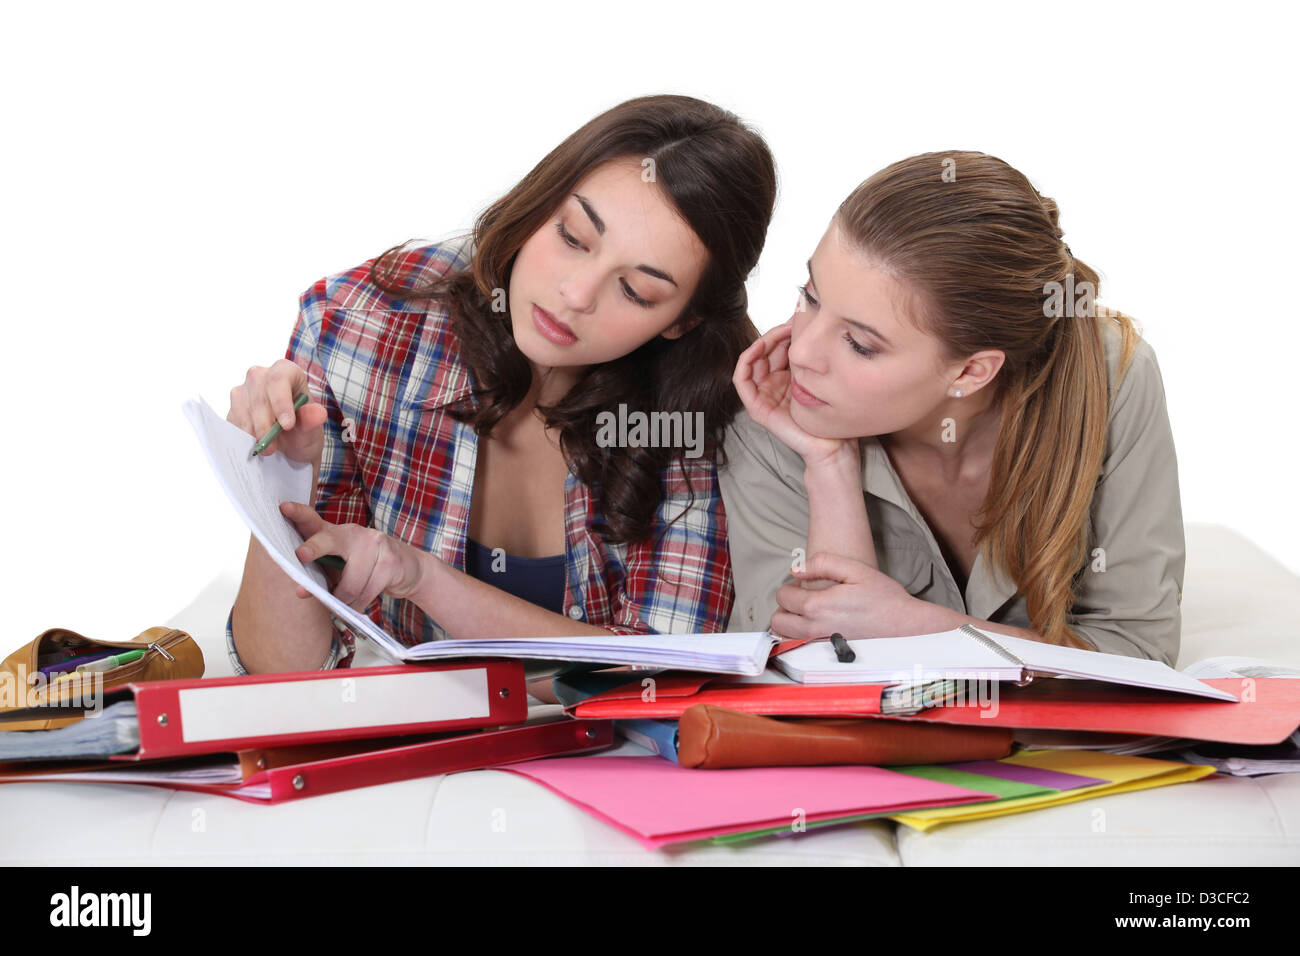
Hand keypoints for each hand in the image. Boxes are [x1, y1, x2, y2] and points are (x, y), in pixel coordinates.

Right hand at [227, 358, 327, 466]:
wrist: (289, 444)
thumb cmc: (303, 430)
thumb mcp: (312, 429)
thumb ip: (312, 420)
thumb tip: (318, 414)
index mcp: (286, 371)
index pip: (279, 379)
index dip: (281, 402)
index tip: (287, 426)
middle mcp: (261, 376)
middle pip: (258, 396)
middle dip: (264, 425)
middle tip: (272, 448)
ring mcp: (244, 390)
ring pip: (242, 409)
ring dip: (252, 433)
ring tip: (267, 450)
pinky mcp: (232, 407)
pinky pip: (232, 420)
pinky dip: (242, 435)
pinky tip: (254, 444)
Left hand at [280, 501, 429, 609]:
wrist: (409, 569)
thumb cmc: (366, 568)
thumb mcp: (343, 566)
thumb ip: (322, 573)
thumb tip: (302, 591)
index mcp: (337, 533)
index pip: (313, 520)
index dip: (298, 514)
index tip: (284, 508)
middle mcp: (354, 533)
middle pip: (329, 540)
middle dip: (314, 547)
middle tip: (301, 555)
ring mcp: (374, 544)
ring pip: (350, 584)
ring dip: (343, 601)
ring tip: (344, 604)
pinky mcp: (389, 561)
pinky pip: (366, 593)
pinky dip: (358, 606)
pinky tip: (358, 605)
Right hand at [732, 321, 851, 468]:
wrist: (834, 444)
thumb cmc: (831, 414)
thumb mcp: (820, 374)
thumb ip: (810, 354)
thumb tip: (807, 324)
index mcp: (787, 377)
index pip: (777, 348)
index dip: (784, 332)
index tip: (798, 321)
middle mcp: (774, 384)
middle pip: (764, 351)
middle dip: (775, 335)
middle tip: (789, 325)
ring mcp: (764, 396)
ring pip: (752, 361)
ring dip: (761, 343)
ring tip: (777, 334)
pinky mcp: (757, 407)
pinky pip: (741, 380)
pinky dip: (745, 361)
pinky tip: (757, 348)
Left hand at [772, 552, 924, 639]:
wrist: (905, 626)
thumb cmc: (884, 598)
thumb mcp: (855, 569)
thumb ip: (822, 563)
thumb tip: (796, 569)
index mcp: (819, 605)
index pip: (783, 597)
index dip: (791, 586)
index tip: (805, 585)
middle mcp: (815, 628)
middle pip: (777, 620)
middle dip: (786, 607)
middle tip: (804, 599)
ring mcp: (820, 644)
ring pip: (786, 637)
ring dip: (791, 623)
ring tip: (810, 612)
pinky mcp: (828, 654)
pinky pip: (800, 647)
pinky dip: (800, 637)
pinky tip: (818, 626)